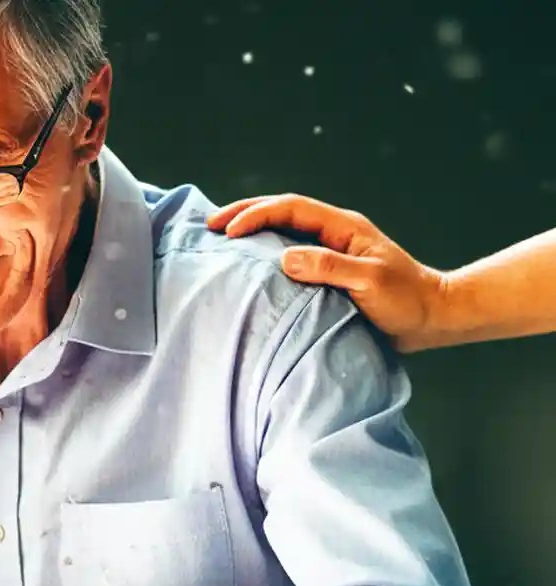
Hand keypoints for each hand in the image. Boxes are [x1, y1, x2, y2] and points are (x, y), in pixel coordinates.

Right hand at [207, 194, 449, 352]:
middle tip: (210, 224)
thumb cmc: (407, 301)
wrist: (432, 319)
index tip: (229, 232)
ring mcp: (330, 250)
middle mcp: (334, 233)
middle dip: (244, 213)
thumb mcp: (370, 283)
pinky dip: (263, 253)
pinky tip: (247, 264)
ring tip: (220, 238)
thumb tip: (285, 258)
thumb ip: (330, 268)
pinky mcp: (328, 271)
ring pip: (282, 229)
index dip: (256, 215)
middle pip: (281, 210)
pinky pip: (288, 253)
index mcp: (343, 227)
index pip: (291, 208)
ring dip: (251, 230)